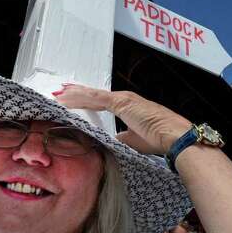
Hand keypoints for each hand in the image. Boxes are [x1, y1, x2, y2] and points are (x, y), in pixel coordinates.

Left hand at [53, 85, 191, 153]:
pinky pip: (94, 98)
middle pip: (94, 95)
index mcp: (128, 105)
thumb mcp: (135, 140)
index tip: (73, 99)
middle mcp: (124, 98)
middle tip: (60, 92)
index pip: (101, 101)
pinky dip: (79, 98)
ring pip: (91, 94)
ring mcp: (122, 99)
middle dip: (76, 93)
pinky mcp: (121, 102)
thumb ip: (121, 138)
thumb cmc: (159, 138)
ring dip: (73, 94)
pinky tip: (66, 99)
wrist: (173, 136)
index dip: (86, 100)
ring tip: (58, 93)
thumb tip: (111, 140)